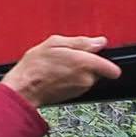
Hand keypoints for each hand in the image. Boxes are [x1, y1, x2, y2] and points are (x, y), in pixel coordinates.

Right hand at [1, 35, 120, 109]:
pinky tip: (58, 73)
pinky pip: (79, 83)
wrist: (23, 88)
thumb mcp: (55, 43)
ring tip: (60, 64)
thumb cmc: (35, 66)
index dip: (106, 60)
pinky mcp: (74, 95)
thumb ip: (81, 42)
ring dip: (79, 70)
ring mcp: (81, 88)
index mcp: (85, 64)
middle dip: (87, 62)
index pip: (112, 68)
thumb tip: (99, 42)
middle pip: (98, 69)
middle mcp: (86, 79)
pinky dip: (72, 78)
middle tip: (69, 56)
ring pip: (88, 76)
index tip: (99, 55)